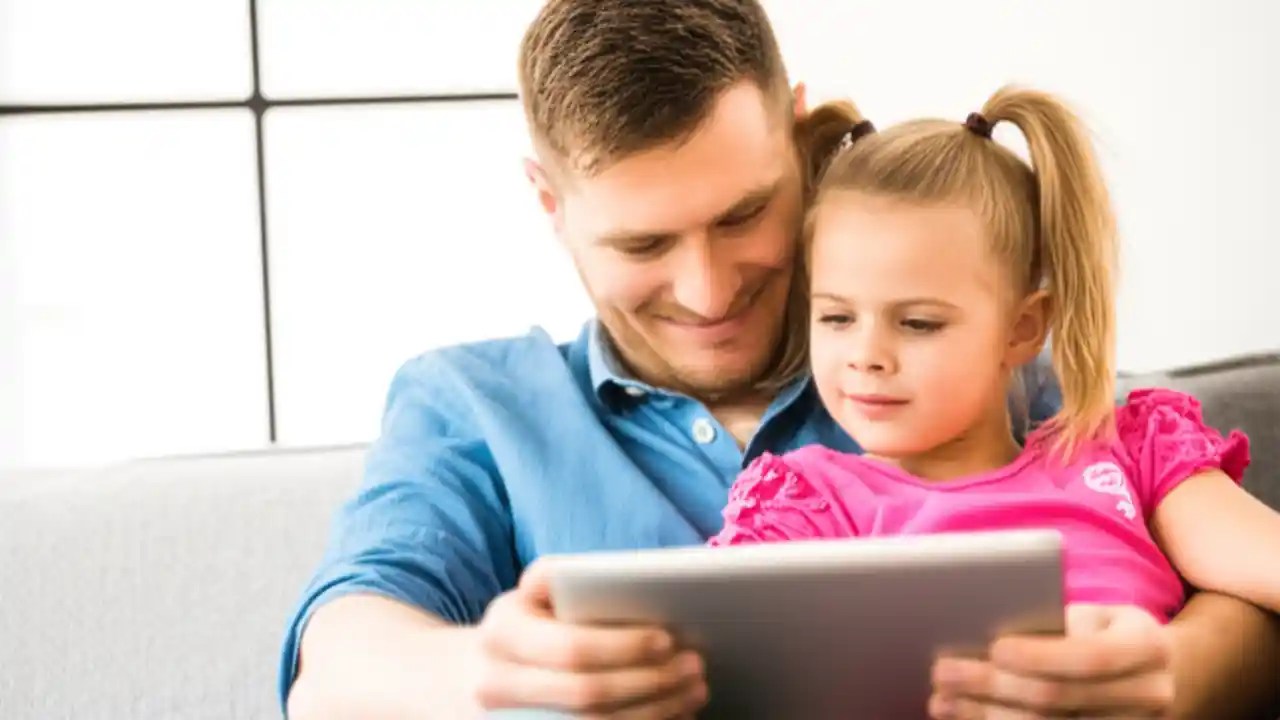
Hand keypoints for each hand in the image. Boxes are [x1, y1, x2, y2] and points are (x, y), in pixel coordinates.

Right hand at [467, 560, 707, 717]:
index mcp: (503, 632)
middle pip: (587, 696)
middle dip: (650, 683)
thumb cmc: (525, 622)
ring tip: (694, 690)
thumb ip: (563, 578)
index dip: (624, 648)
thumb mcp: (531, 592)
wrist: (476, 673)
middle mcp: (497, 684)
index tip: (668, 640)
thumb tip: (626, 576)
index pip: (571, 649)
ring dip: (656, 711)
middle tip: (694, 667)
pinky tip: (672, 714)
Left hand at [928, 604, 1174, 718]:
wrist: (1149, 671)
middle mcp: (1151, 695)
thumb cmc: (1102, 631)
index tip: (994, 648)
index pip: (1091, 658)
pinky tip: (965, 718)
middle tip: (943, 672)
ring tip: (941, 701)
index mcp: (1148, 647)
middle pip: (1060, 699)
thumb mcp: (1092, 614)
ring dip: (985, 715)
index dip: (1040, 656)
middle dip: (994, 685)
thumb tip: (985, 629)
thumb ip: (1054, 621)